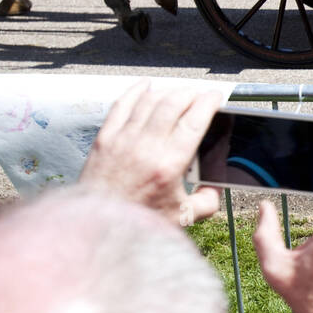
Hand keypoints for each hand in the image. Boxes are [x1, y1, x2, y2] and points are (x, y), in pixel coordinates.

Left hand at [79, 80, 224, 225]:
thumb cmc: (139, 223)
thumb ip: (207, 202)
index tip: (217, 97)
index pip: (194, 120)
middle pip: (173, 103)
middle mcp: (146, 146)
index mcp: (169, 164)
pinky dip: (136, 91)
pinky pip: (122, 105)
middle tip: (201, 95)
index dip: (209, 102)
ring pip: (150, 101)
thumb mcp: (183, 218)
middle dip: (191, 93)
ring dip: (168, 91)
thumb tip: (215, 187)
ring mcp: (123, 139)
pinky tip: (146, 85)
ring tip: (179, 93)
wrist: (95, 227)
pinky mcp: (104, 139)